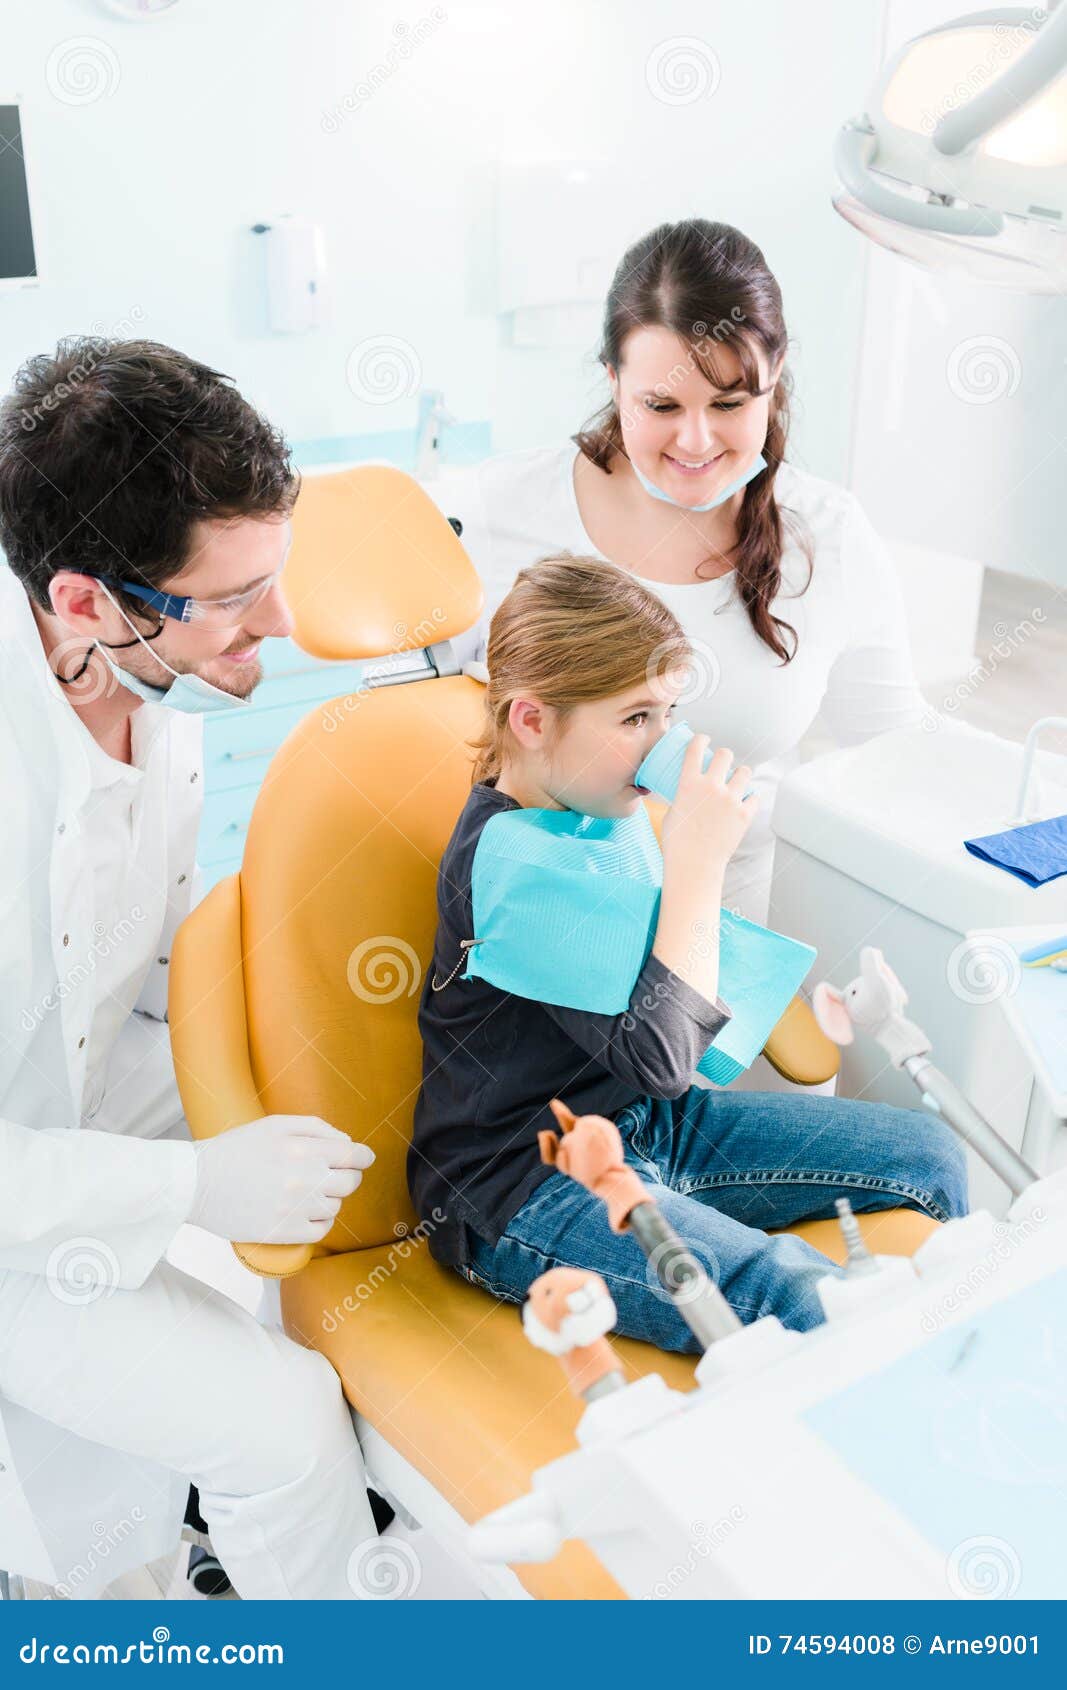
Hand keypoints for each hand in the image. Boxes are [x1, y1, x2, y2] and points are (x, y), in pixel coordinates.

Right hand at [189, 1115, 374, 1244]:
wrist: (196, 1183)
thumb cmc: (235, 1150)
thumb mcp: (274, 1125)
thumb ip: (315, 1128)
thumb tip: (347, 1144)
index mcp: (303, 1149)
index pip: (354, 1156)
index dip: (363, 1157)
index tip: (362, 1159)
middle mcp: (304, 1180)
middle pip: (349, 1182)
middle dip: (346, 1176)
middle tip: (330, 1174)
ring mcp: (295, 1209)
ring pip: (336, 1207)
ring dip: (328, 1198)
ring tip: (306, 1192)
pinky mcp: (284, 1232)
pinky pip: (321, 1230)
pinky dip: (319, 1222)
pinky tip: (305, 1213)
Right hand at [659, 735, 755, 882]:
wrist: (694, 865)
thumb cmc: (677, 843)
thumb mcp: (672, 812)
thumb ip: (682, 797)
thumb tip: (687, 793)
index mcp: (689, 783)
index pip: (696, 748)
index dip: (701, 739)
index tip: (704, 739)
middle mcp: (711, 787)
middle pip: (725, 754)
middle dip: (725, 756)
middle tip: (724, 762)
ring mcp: (730, 800)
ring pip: (744, 772)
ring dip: (741, 774)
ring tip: (738, 781)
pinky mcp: (744, 814)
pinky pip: (755, 797)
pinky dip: (751, 799)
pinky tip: (746, 802)